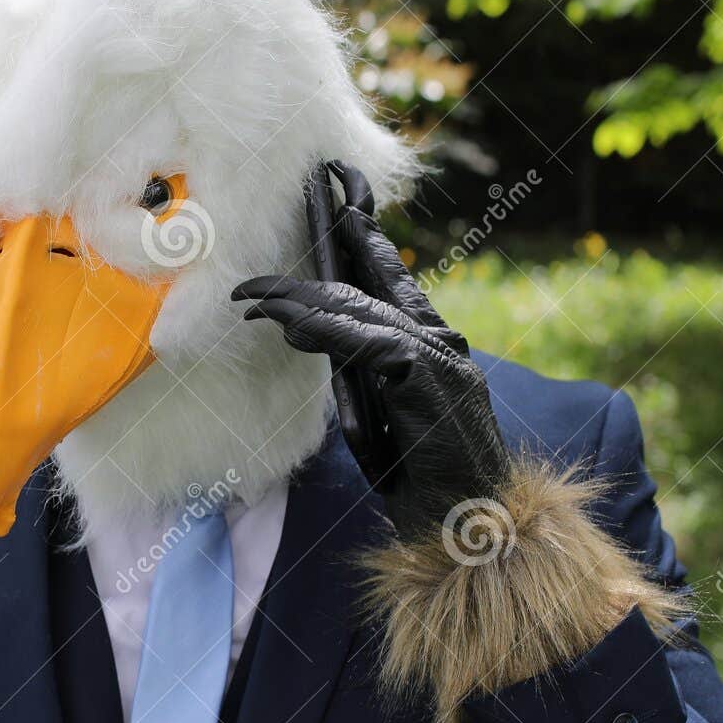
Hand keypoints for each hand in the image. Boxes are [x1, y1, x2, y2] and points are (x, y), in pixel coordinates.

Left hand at [233, 168, 509, 538]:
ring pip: (358, 309)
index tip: (337, 204)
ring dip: (299, 303)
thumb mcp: (383, 412)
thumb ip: (361, 368)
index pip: (391, 277)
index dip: (362, 237)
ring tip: (255, 299)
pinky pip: (364, 343)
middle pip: (369, 283)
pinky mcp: (426, 377)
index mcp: (432, 344)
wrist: (467, 518)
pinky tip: (291, 328)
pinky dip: (323, 333)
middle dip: (316, 260)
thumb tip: (311, 334)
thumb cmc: (423, 472)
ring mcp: (437, 356)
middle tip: (266, 260)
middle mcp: (439, 340)